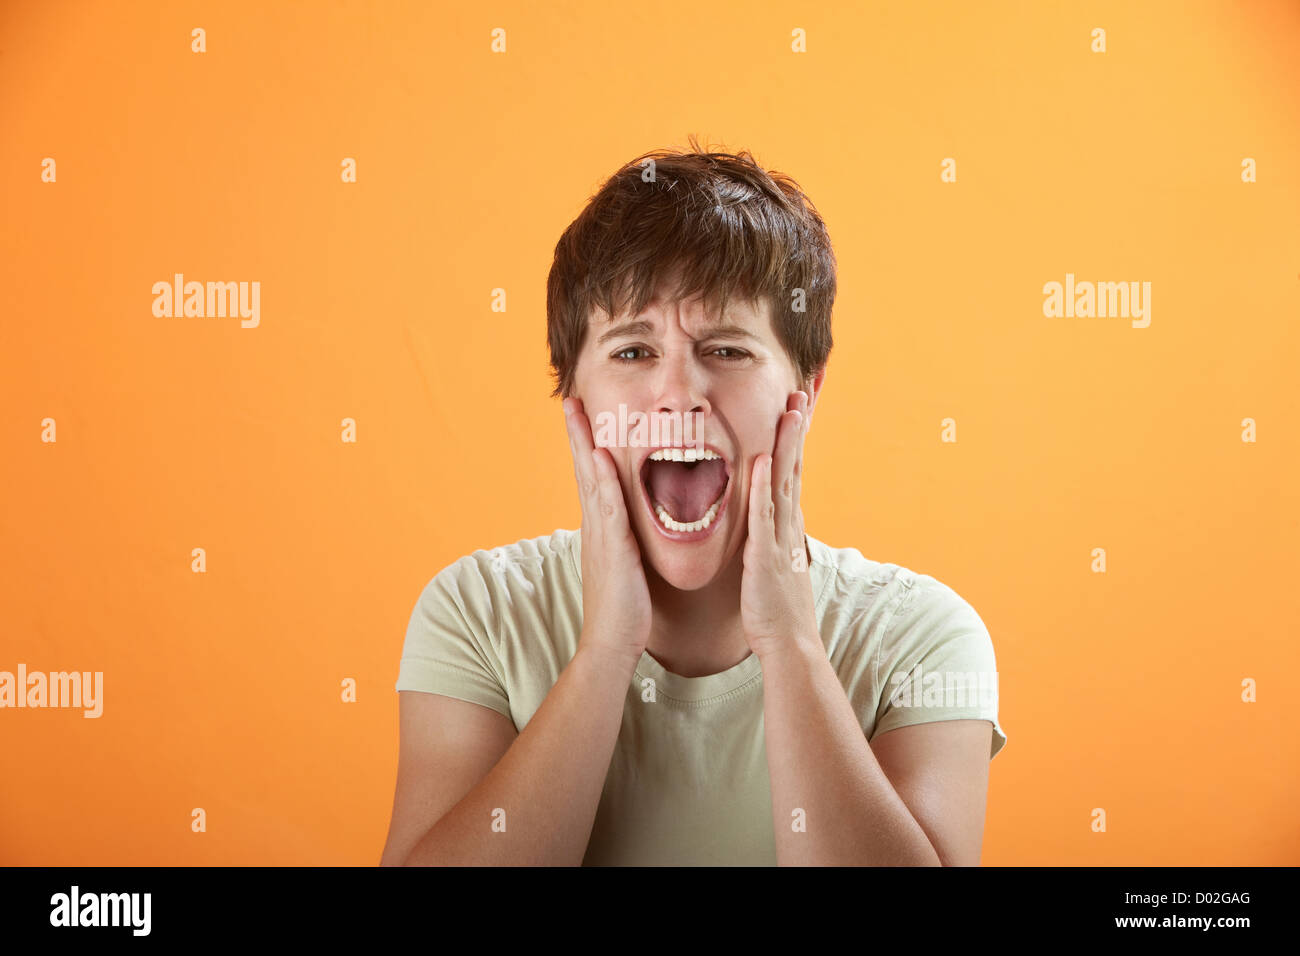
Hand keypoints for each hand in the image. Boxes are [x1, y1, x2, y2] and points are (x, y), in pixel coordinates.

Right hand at [564, 397, 651, 669]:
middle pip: (583, 469)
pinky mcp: (611, 549)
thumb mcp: (621, 565)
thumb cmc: (622, 608)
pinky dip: (604, 481)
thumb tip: (623, 525)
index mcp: (600, 527)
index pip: (591, 476)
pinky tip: (602, 457)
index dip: (585, 445)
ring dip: (583, 444)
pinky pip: (608, 508)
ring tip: (576, 413)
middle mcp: (595, 525)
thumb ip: (620, 541)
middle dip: (576, 432)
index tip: (581, 416)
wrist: (611, 643)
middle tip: (568, 399)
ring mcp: (600, 535)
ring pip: (591, 480)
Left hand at [740, 390, 820, 660]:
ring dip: (787, 445)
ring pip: (784, 482)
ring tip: (790, 411)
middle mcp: (788, 526)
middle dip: (798, 429)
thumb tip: (769, 524)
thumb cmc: (777, 610)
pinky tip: (763, 459)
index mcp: (787, 526)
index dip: (795, 440)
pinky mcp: (766, 556)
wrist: (790, 646)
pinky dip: (764, 486)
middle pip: (795, 467)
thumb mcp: (775, 565)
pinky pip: (764, 515)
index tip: (797, 408)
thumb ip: (771, 540)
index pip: (792, 472)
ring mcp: (780, 539)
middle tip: (801, 392)